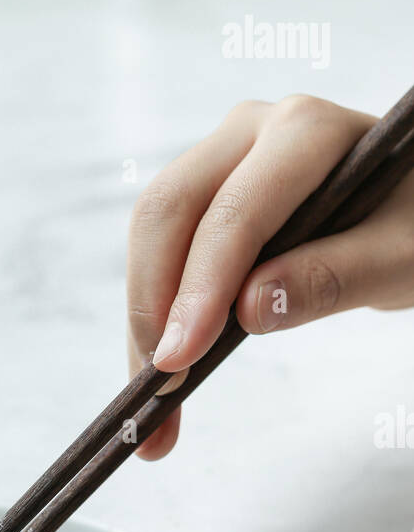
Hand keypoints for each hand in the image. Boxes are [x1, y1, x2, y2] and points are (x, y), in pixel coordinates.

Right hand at [127, 95, 413, 458]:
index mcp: (306, 131)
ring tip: (154, 400)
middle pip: (167, 212)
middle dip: (152, 307)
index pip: (233, 214)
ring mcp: (224, 159)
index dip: (198, 291)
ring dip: (144, 318)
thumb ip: (335, 277)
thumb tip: (250, 307)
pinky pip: (163, 252)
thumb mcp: (400, 259)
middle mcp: (252, 131)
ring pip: (153, 234)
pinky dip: (157, 315)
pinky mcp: (208, 195)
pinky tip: (167, 369)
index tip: (177, 364)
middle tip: (156, 392)